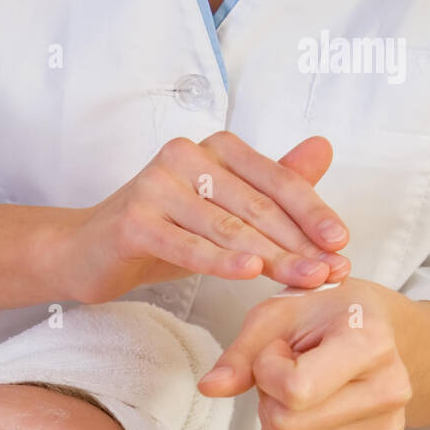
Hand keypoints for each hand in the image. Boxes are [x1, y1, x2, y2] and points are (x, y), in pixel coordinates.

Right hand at [61, 133, 350, 302]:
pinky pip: (186, 244)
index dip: (312, 212)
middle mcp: (186, 156)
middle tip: (330, 273)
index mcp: (214, 148)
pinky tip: (249, 273)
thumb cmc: (161, 232)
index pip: (275, 180)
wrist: (87, 251)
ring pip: (226, 226)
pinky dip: (219, 260)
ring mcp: (157, 185)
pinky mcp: (134, 219)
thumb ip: (272, 184)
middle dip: (298, 242)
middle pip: (255, 205)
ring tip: (304, 280)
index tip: (342, 243)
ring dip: (270, 256)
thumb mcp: (222, 210)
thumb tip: (324, 148)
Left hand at [197, 278, 417, 429]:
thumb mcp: (279, 314)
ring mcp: (387, 428)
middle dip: (269, 399)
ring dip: (276, 422)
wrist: (381, 333)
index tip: (279, 349)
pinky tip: (309, 410)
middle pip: (287, 427)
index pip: (296, 390)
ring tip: (298, 389)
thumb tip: (209, 387)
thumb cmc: (327, 315)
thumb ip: (241, 353)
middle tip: (288, 369)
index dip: (267, 372)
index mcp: (371, 343)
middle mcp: (390, 390)